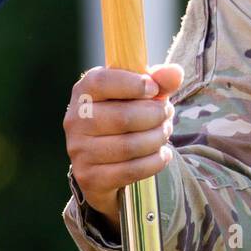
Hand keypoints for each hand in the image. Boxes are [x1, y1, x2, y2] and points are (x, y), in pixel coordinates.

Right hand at [63, 63, 182, 232]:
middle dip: (155, 115)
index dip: (134, 84)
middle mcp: (75, 120)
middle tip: (167, 114)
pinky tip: (163, 154)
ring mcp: (79, 150)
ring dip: (157, 138)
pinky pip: (130, 171)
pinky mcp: (89, 177)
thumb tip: (175, 73)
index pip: (102, 82)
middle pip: (123, 117)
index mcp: (84, 91)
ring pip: (129, 146)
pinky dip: (154, 162)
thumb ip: (159, 80)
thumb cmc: (126, 114)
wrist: (105, 160)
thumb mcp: (140, 93)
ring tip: (165, 132)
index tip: (154, 89)